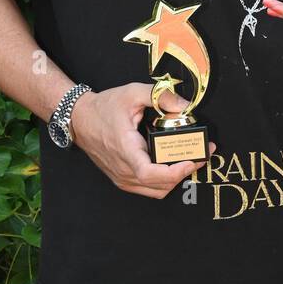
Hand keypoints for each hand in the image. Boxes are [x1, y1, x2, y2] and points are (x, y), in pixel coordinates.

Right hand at [69, 83, 215, 198]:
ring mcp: (122, 178)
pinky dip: (165, 181)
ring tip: (192, 160)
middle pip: (160, 185)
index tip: (192, 161)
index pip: (151, 174)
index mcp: (125, 150)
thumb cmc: (104, 107)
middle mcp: (123, 169)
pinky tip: (175, 165)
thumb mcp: (132, 93)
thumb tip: (186, 107)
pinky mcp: (123, 179)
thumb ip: (160, 97)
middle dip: (185, 172)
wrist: (79, 119)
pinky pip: (149, 188)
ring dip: (177, 179)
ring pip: (156, 191)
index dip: (175, 172)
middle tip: (203, 154)